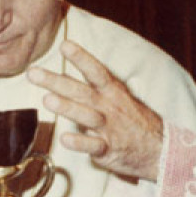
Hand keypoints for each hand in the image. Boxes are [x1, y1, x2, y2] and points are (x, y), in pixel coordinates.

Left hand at [27, 40, 163, 181]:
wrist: (162, 150)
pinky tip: (65, 139)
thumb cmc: (135, 123)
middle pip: (81, 91)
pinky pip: (93, 146)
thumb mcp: (121, 99)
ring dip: (67, 107)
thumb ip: (96, 89)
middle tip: (33, 73)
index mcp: (113, 92)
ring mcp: (110, 129)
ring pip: (87, 116)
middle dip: (56, 82)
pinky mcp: (110, 150)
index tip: (65, 45)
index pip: (96, 71)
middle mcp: (110, 107)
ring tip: (47, 100)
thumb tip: (66, 79)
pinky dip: (80, 142)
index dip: (81, 58)